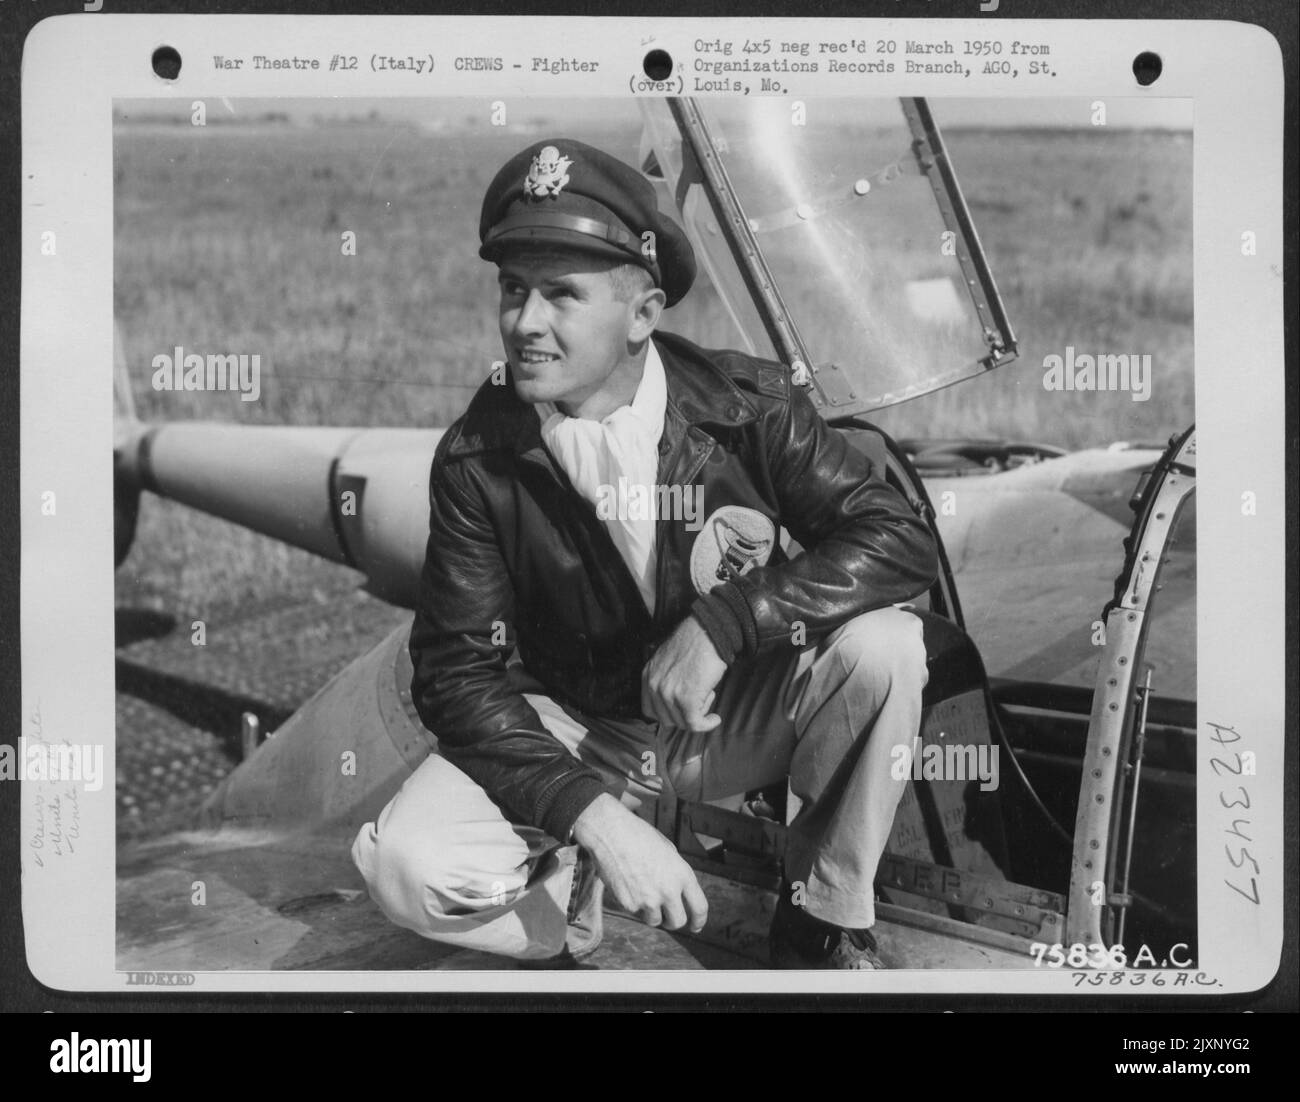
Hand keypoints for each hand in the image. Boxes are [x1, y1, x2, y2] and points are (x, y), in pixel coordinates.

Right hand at [572, 794, 708, 932]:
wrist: (611, 832)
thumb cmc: (639, 837)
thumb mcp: (669, 851)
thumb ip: (677, 875)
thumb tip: (680, 895)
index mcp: (683, 874)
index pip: (699, 908)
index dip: (699, 921)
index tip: (696, 926)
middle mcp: (669, 890)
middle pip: (678, 922)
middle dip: (672, 921)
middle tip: (666, 916)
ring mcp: (648, 899)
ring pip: (655, 921)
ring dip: (651, 913)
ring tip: (642, 891)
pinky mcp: (629, 904)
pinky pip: (636, 913)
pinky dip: (633, 905)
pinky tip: (628, 885)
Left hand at [641, 616, 726, 732]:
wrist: (707, 632)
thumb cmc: (694, 643)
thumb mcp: (667, 660)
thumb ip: (664, 680)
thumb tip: (674, 702)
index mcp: (647, 676)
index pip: (649, 710)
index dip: (667, 715)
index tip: (681, 712)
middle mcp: (654, 686)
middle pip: (666, 719)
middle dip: (684, 715)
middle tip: (700, 702)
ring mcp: (669, 693)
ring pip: (682, 722)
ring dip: (699, 714)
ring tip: (709, 697)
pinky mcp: (687, 698)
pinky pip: (695, 723)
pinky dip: (707, 724)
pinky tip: (715, 719)